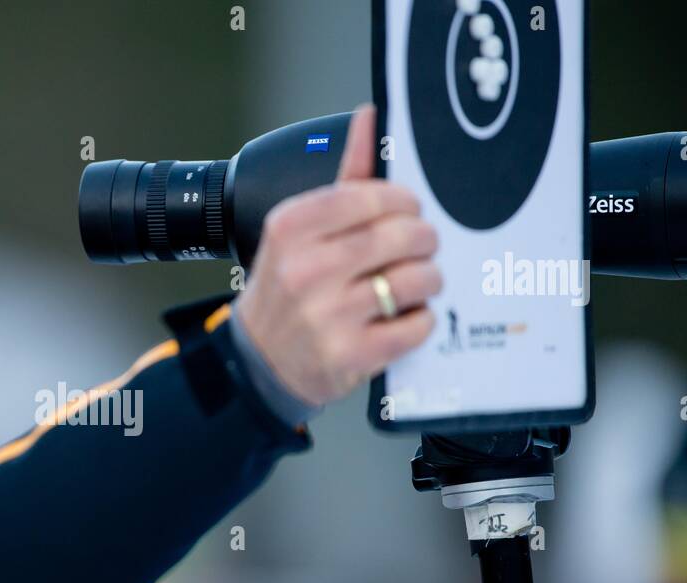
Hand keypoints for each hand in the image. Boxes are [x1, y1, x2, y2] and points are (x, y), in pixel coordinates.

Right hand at [235, 103, 441, 407]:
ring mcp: (328, 315)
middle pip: (406, 235)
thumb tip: (372, 117)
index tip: (405, 213)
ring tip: (408, 286)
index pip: (376, 195)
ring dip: (426, 282)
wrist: (259, 362)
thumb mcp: (298, 231)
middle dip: (421, 241)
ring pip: (420, 279)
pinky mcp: (352, 354)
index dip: (405, 203)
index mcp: (290, 228)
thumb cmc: (286, 290)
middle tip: (413, 250)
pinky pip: (418, 324)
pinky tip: (398, 318)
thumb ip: (344, 176)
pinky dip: (419, 322)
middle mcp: (306, 270)